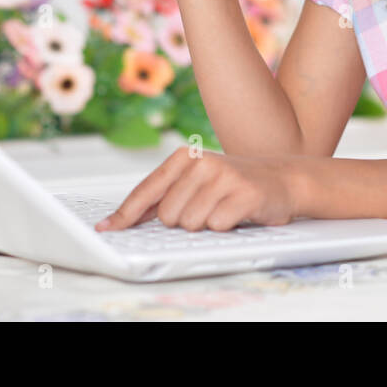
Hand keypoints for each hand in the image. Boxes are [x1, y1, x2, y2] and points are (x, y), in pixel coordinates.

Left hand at [94, 147, 299, 231]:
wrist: (281, 179)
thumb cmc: (231, 184)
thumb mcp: (195, 180)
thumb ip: (163, 196)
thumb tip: (123, 219)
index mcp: (184, 157)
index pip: (146, 190)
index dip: (125, 214)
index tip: (105, 229)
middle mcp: (202, 162)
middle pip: (168, 216)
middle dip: (183, 221)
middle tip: (205, 209)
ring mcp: (224, 176)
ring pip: (190, 224)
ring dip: (205, 225)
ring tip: (221, 209)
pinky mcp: (245, 193)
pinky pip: (217, 226)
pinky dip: (225, 227)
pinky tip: (236, 213)